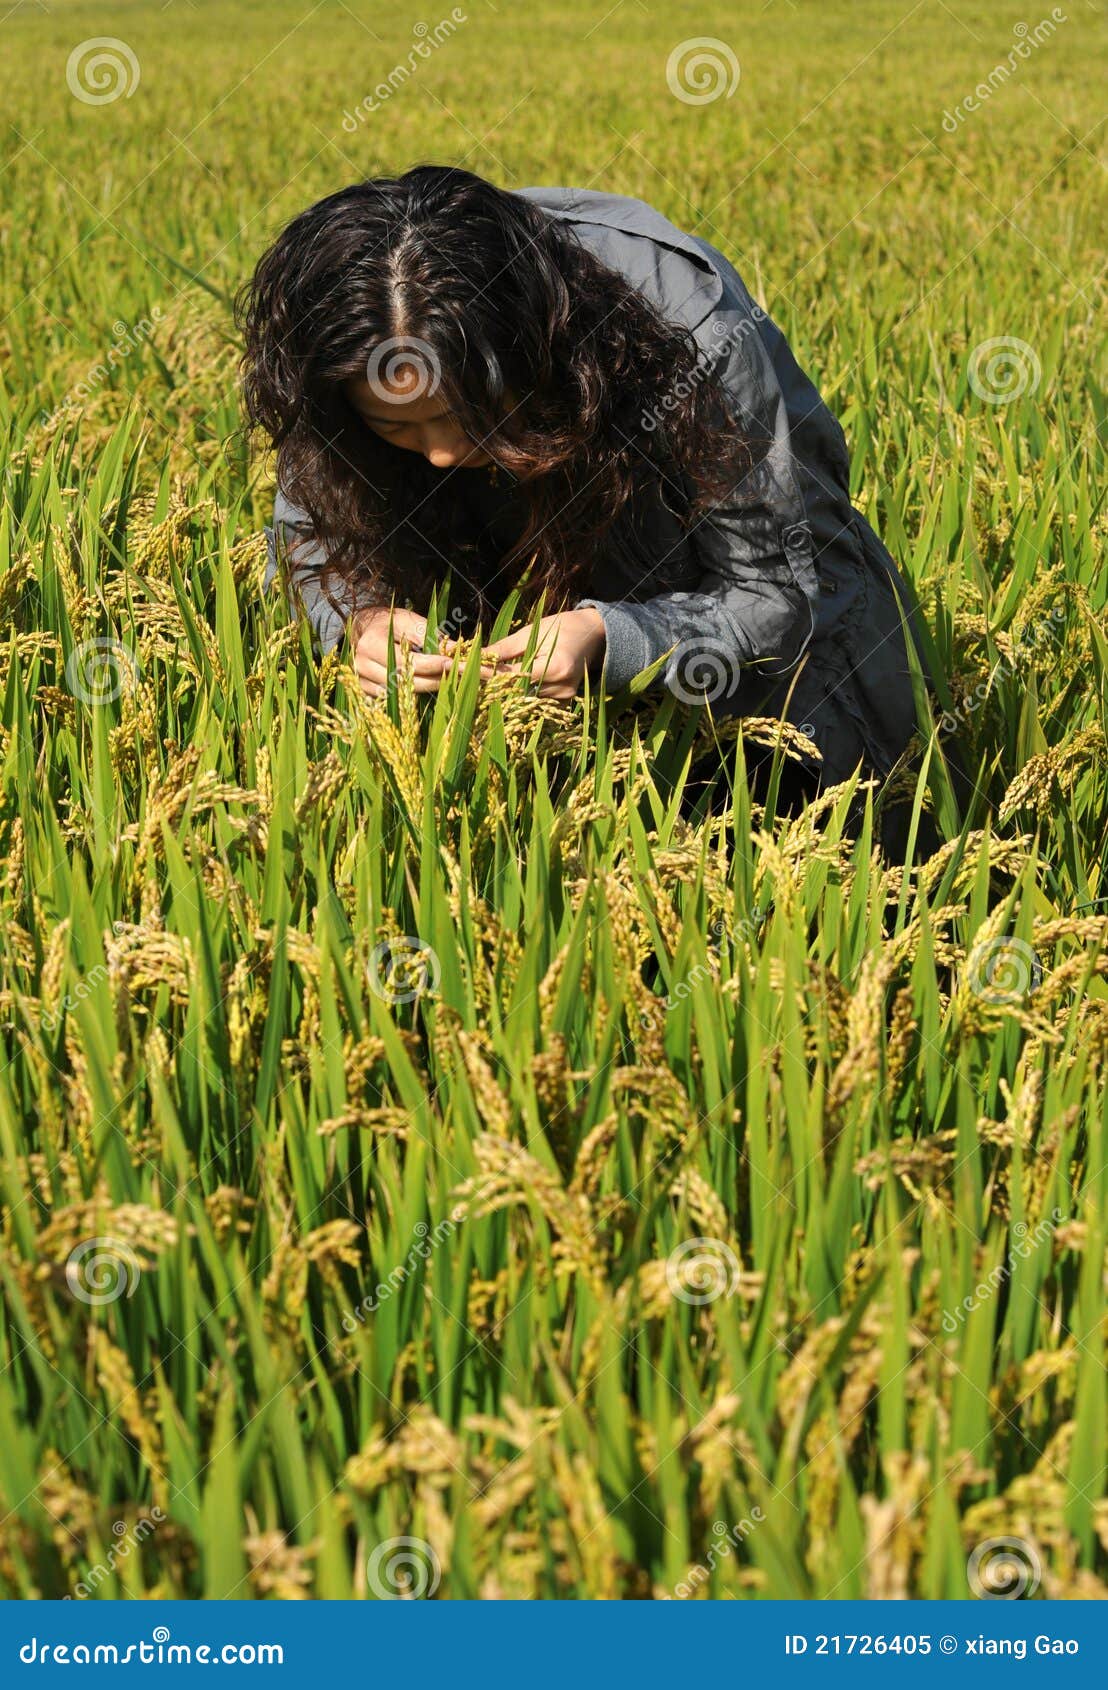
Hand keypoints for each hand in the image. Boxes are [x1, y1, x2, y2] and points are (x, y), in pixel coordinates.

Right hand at [349, 606, 449, 698]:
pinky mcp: (368, 693)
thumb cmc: (390, 623)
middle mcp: (363, 666)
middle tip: (457, 676)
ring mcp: (363, 682)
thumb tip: (455, 649)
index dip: (430, 665)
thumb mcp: (409, 621)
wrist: (366, 630)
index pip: (405, 662)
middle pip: (405, 682)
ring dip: (427, 689)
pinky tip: (432, 688)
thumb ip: (429, 635)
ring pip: (401, 694)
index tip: (451, 663)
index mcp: (370, 644)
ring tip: (449, 682)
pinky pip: (395, 699)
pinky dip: (415, 695)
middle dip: (434, 680)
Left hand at [467, 610, 606, 699]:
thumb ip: (503, 649)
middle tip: (454, 681)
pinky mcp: (562, 704)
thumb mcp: (532, 631)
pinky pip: (531, 702)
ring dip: (495, 694)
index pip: (509, 676)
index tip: (455, 668)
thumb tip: (473, 656)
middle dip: (484, 687)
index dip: (481, 673)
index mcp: (554, 668)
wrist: (596, 636)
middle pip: (512, 693)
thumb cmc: (563, 626)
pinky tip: (494, 694)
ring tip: (468, 688)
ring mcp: (563, 700)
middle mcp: (560, 689)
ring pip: (520, 700)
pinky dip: (513, 697)